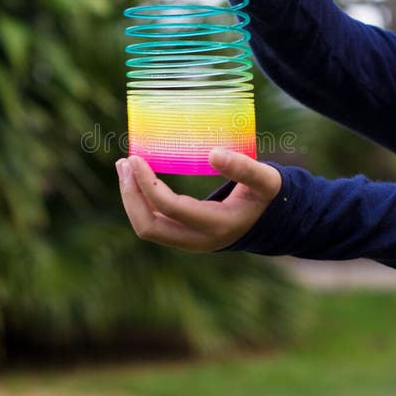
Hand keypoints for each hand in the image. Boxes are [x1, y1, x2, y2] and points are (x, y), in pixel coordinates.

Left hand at [115, 147, 281, 252]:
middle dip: (130, 195)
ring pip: (147, 228)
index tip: (136, 158)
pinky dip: (140, 202)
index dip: (147, 184)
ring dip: (131, 199)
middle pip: (148, 227)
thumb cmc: (267, 196)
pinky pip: (153, 224)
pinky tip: (136, 180)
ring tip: (124, 167)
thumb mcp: (265, 180)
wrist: (271, 223)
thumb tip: (213, 153)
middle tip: (124, 163)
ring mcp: (188, 242)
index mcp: (216, 225)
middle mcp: (198, 240)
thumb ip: (244, 167)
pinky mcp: (183, 237)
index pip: (170, 208)